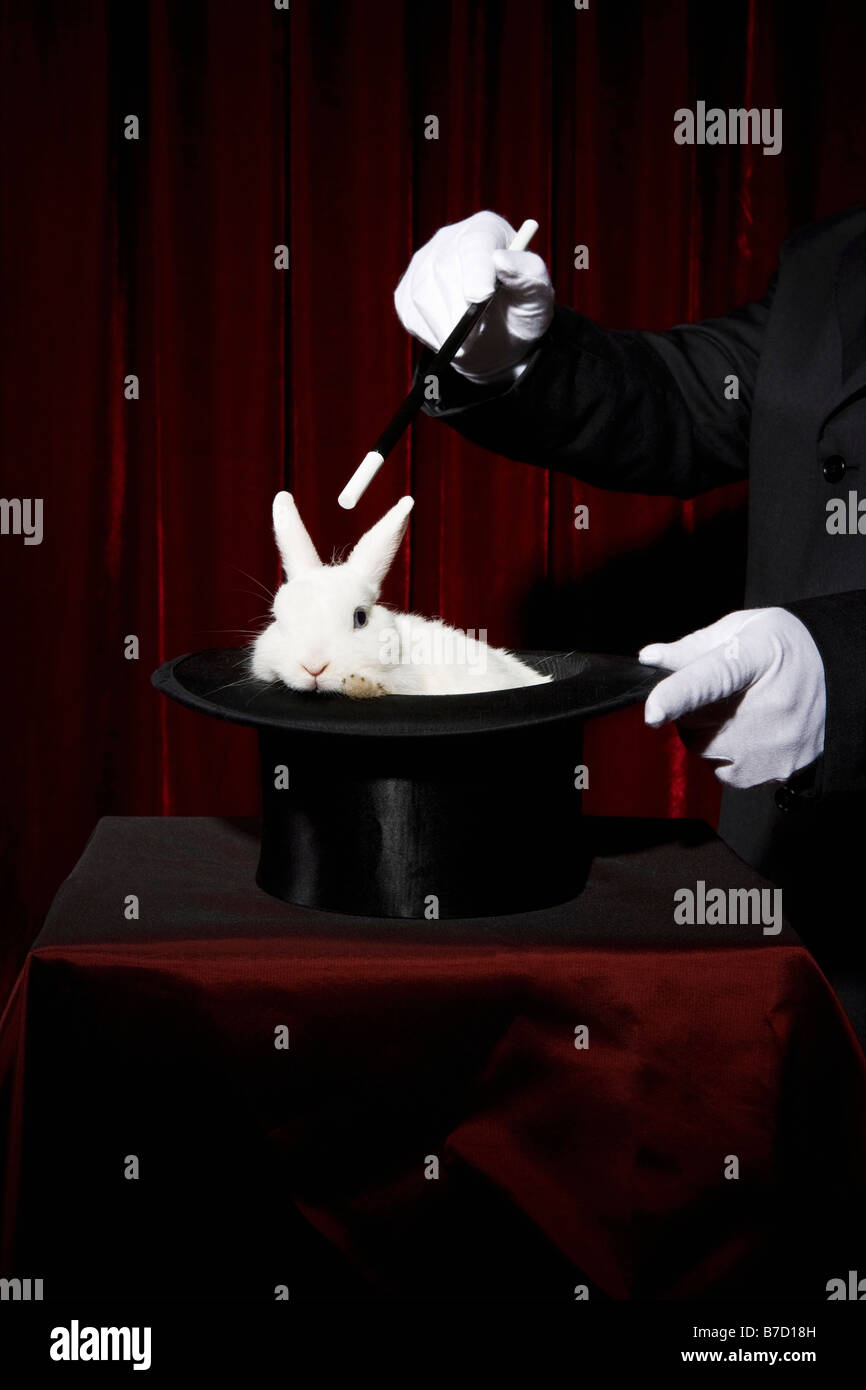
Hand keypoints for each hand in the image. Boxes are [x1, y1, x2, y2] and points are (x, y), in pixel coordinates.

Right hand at [394, 210, 553, 382]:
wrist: (501, 338)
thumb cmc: (522, 309)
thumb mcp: (537, 294)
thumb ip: (528, 274)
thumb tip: (502, 260)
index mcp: (485, 230)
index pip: (474, 243)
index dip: (475, 270)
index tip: (480, 297)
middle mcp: (450, 239)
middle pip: (443, 269)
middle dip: (458, 309)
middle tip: (474, 337)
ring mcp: (424, 263)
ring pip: (422, 294)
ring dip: (444, 326)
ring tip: (466, 345)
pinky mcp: (407, 290)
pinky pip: (410, 312)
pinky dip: (430, 333)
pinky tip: (450, 340)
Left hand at [639, 608, 825, 787]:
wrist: (841, 680)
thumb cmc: (786, 650)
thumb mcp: (743, 631)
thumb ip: (693, 647)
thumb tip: (650, 658)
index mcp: (756, 656)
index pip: (712, 678)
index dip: (679, 695)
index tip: (653, 711)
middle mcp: (767, 705)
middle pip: (694, 719)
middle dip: (694, 707)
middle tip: (726, 692)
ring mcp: (773, 743)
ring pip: (703, 748)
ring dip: (709, 732)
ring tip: (742, 711)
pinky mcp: (774, 771)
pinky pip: (723, 771)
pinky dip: (727, 755)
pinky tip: (752, 734)